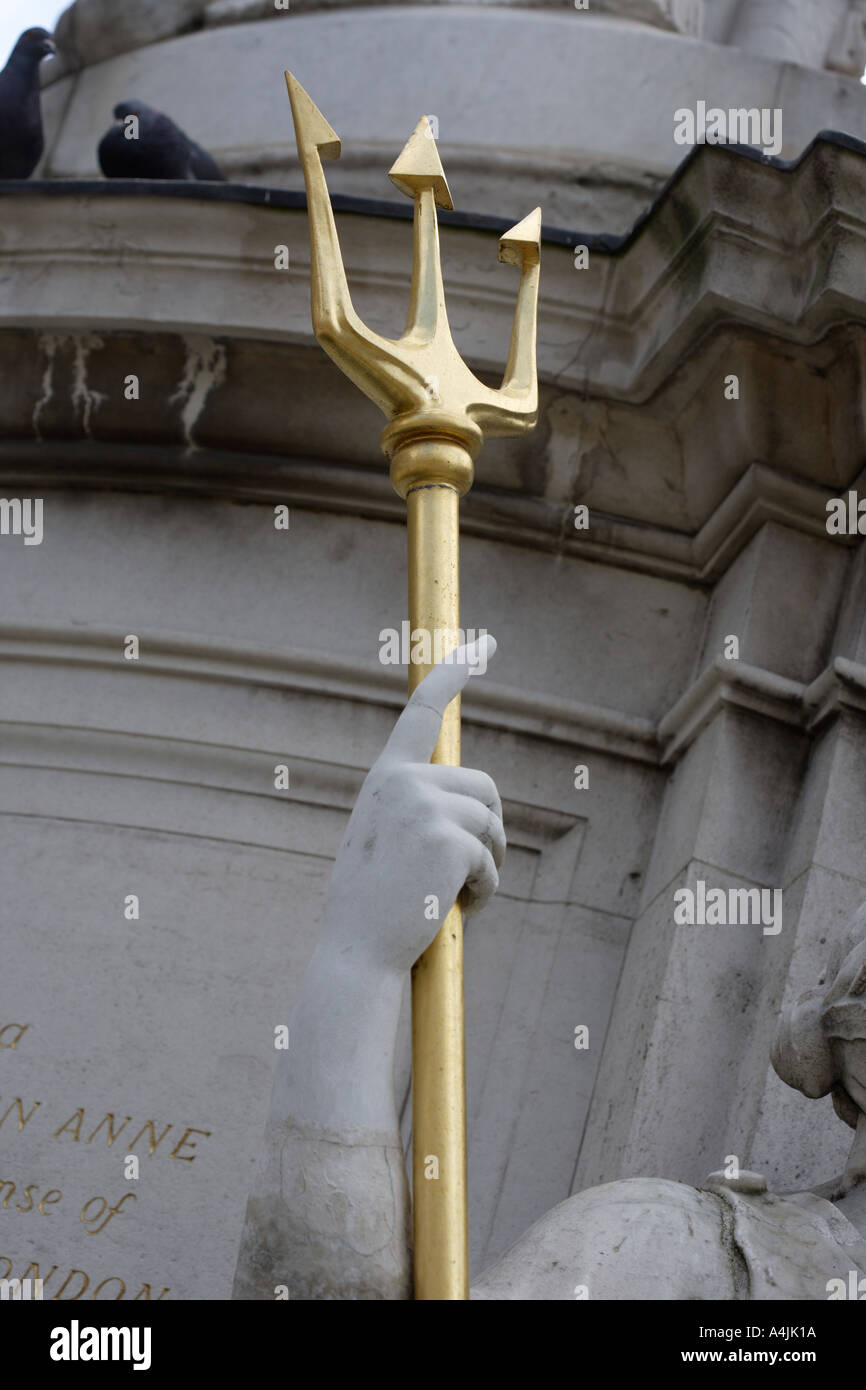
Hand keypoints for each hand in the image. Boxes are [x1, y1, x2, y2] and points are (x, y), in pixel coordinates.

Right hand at [322, 635, 505, 972]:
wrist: (356, 951)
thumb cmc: (368, 906)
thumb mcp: (383, 843)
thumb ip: (414, 812)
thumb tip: (469, 810)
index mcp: (385, 778)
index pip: (422, 711)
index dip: (453, 673)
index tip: (482, 642)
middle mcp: (403, 781)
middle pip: (483, 787)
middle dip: (488, 830)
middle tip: (471, 874)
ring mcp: (426, 806)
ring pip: (491, 824)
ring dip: (488, 865)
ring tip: (456, 896)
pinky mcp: (450, 838)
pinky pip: (491, 860)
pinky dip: (486, 890)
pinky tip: (458, 909)